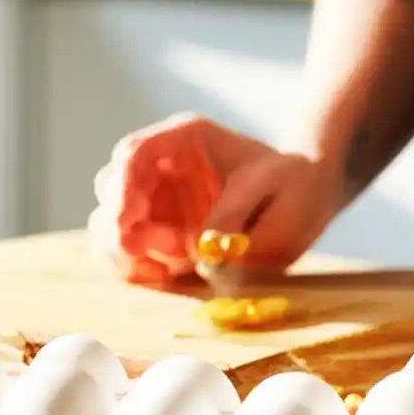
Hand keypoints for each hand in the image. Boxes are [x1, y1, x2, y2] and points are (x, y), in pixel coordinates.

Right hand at [89, 113, 343, 284]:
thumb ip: (234, 213)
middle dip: (124, 225)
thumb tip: (201, 250)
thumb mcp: (274, 190)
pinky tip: (165, 274)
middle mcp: (158, 168)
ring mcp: (154, 203)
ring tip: (176, 264)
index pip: (133, 154)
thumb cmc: (294, 184)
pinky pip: (125, 255)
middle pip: (110, 189)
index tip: (128, 223)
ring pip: (108, 226)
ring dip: (127, 252)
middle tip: (170, 250)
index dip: (122, 189)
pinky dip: (134, 269)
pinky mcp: (157, 236)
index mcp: (183, 140)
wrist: (305, 199)